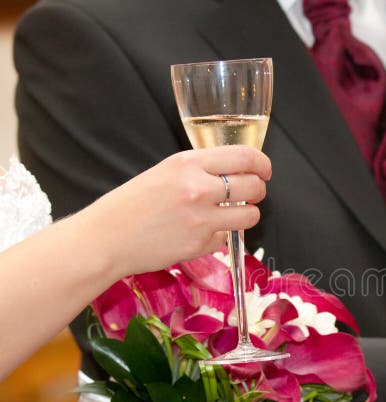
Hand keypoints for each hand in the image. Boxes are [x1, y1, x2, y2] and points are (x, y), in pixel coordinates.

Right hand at [78, 146, 270, 277]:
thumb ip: (200, 169)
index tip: (264, 170)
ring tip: (230, 214)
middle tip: (250, 194)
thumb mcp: (165, 172)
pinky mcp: (202, 244)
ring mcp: (203, 218)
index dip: (262, 164)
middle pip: (254, 186)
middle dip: (257, 190)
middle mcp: (199, 188)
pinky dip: (221, 235)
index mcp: (189, 163)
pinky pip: (228, 237)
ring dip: (247, 214)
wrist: (106, 238)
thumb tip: (234, 171)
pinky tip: (201, 232)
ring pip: (250, 215)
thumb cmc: (131, 205)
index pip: (245, 157)